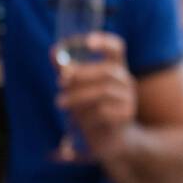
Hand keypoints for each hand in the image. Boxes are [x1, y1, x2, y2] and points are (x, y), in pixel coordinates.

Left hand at [55, 32, 137, 159]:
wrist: (114, 140)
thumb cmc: (93, 110)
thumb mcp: (79, 89)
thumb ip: (68, 71)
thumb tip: (54, 52)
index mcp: (115, 69)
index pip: (117, 48)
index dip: (104, 42)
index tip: (88, 42)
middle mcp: (125, 81)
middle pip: (107, 70)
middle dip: (81, 74)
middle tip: (60, 82)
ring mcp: (128, 98)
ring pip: (103, 92)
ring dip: (77, 97)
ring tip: (61, 104)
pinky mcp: (126, 116)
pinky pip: (103, 112)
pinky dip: (87, 116)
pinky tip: (80, 122)